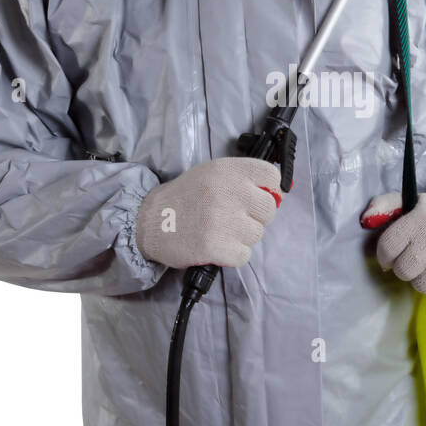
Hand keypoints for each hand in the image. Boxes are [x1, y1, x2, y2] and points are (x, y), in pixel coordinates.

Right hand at [136, 157, 281, 268]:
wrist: (149, 221)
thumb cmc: (185, 198)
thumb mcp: (212, 174)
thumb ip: (241, 179)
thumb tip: (275, 194)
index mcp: (228, 170)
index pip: (272, 175)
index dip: (270, 189)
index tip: (259, 197)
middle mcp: (229, 192)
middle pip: (268, 209)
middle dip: (255, 217)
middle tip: (234, 219)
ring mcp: (223, 220)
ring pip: (257, 234)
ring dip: (242, 237)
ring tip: (220, 231)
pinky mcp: (217, 246)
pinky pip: (244, 255)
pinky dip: (233, 255)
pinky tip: (217, 245)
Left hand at [360, 191, 425, 304]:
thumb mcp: (417, 203)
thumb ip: (387, 206)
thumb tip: (365, 220)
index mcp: (424, 214)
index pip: (387, 247)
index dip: (386, 256)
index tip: (394, 256)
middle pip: (403, 270)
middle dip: (408, 268)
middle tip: (421, 259)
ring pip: (421, 286)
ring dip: (425, 280)